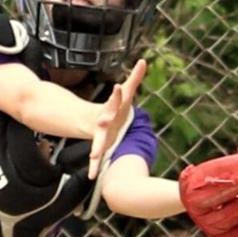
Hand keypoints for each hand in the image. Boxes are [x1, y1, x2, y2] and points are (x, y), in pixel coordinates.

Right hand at [90, 59, 146, 178]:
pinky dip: (95, 167)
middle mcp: (104, 121)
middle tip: (102, 121)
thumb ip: (135, 78)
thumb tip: (144, 60)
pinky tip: (93, 176)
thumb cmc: (115, 108)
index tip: (118, 87)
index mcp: (111, 108)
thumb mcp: (126, 95)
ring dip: (96, 150)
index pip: (116, 99)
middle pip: (104, 120)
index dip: (117, 94)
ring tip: (93, 157)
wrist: (96, 120)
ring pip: (98, 143)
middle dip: (103, 122)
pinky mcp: (100, 146)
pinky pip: (97, 158)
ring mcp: (100, 135)